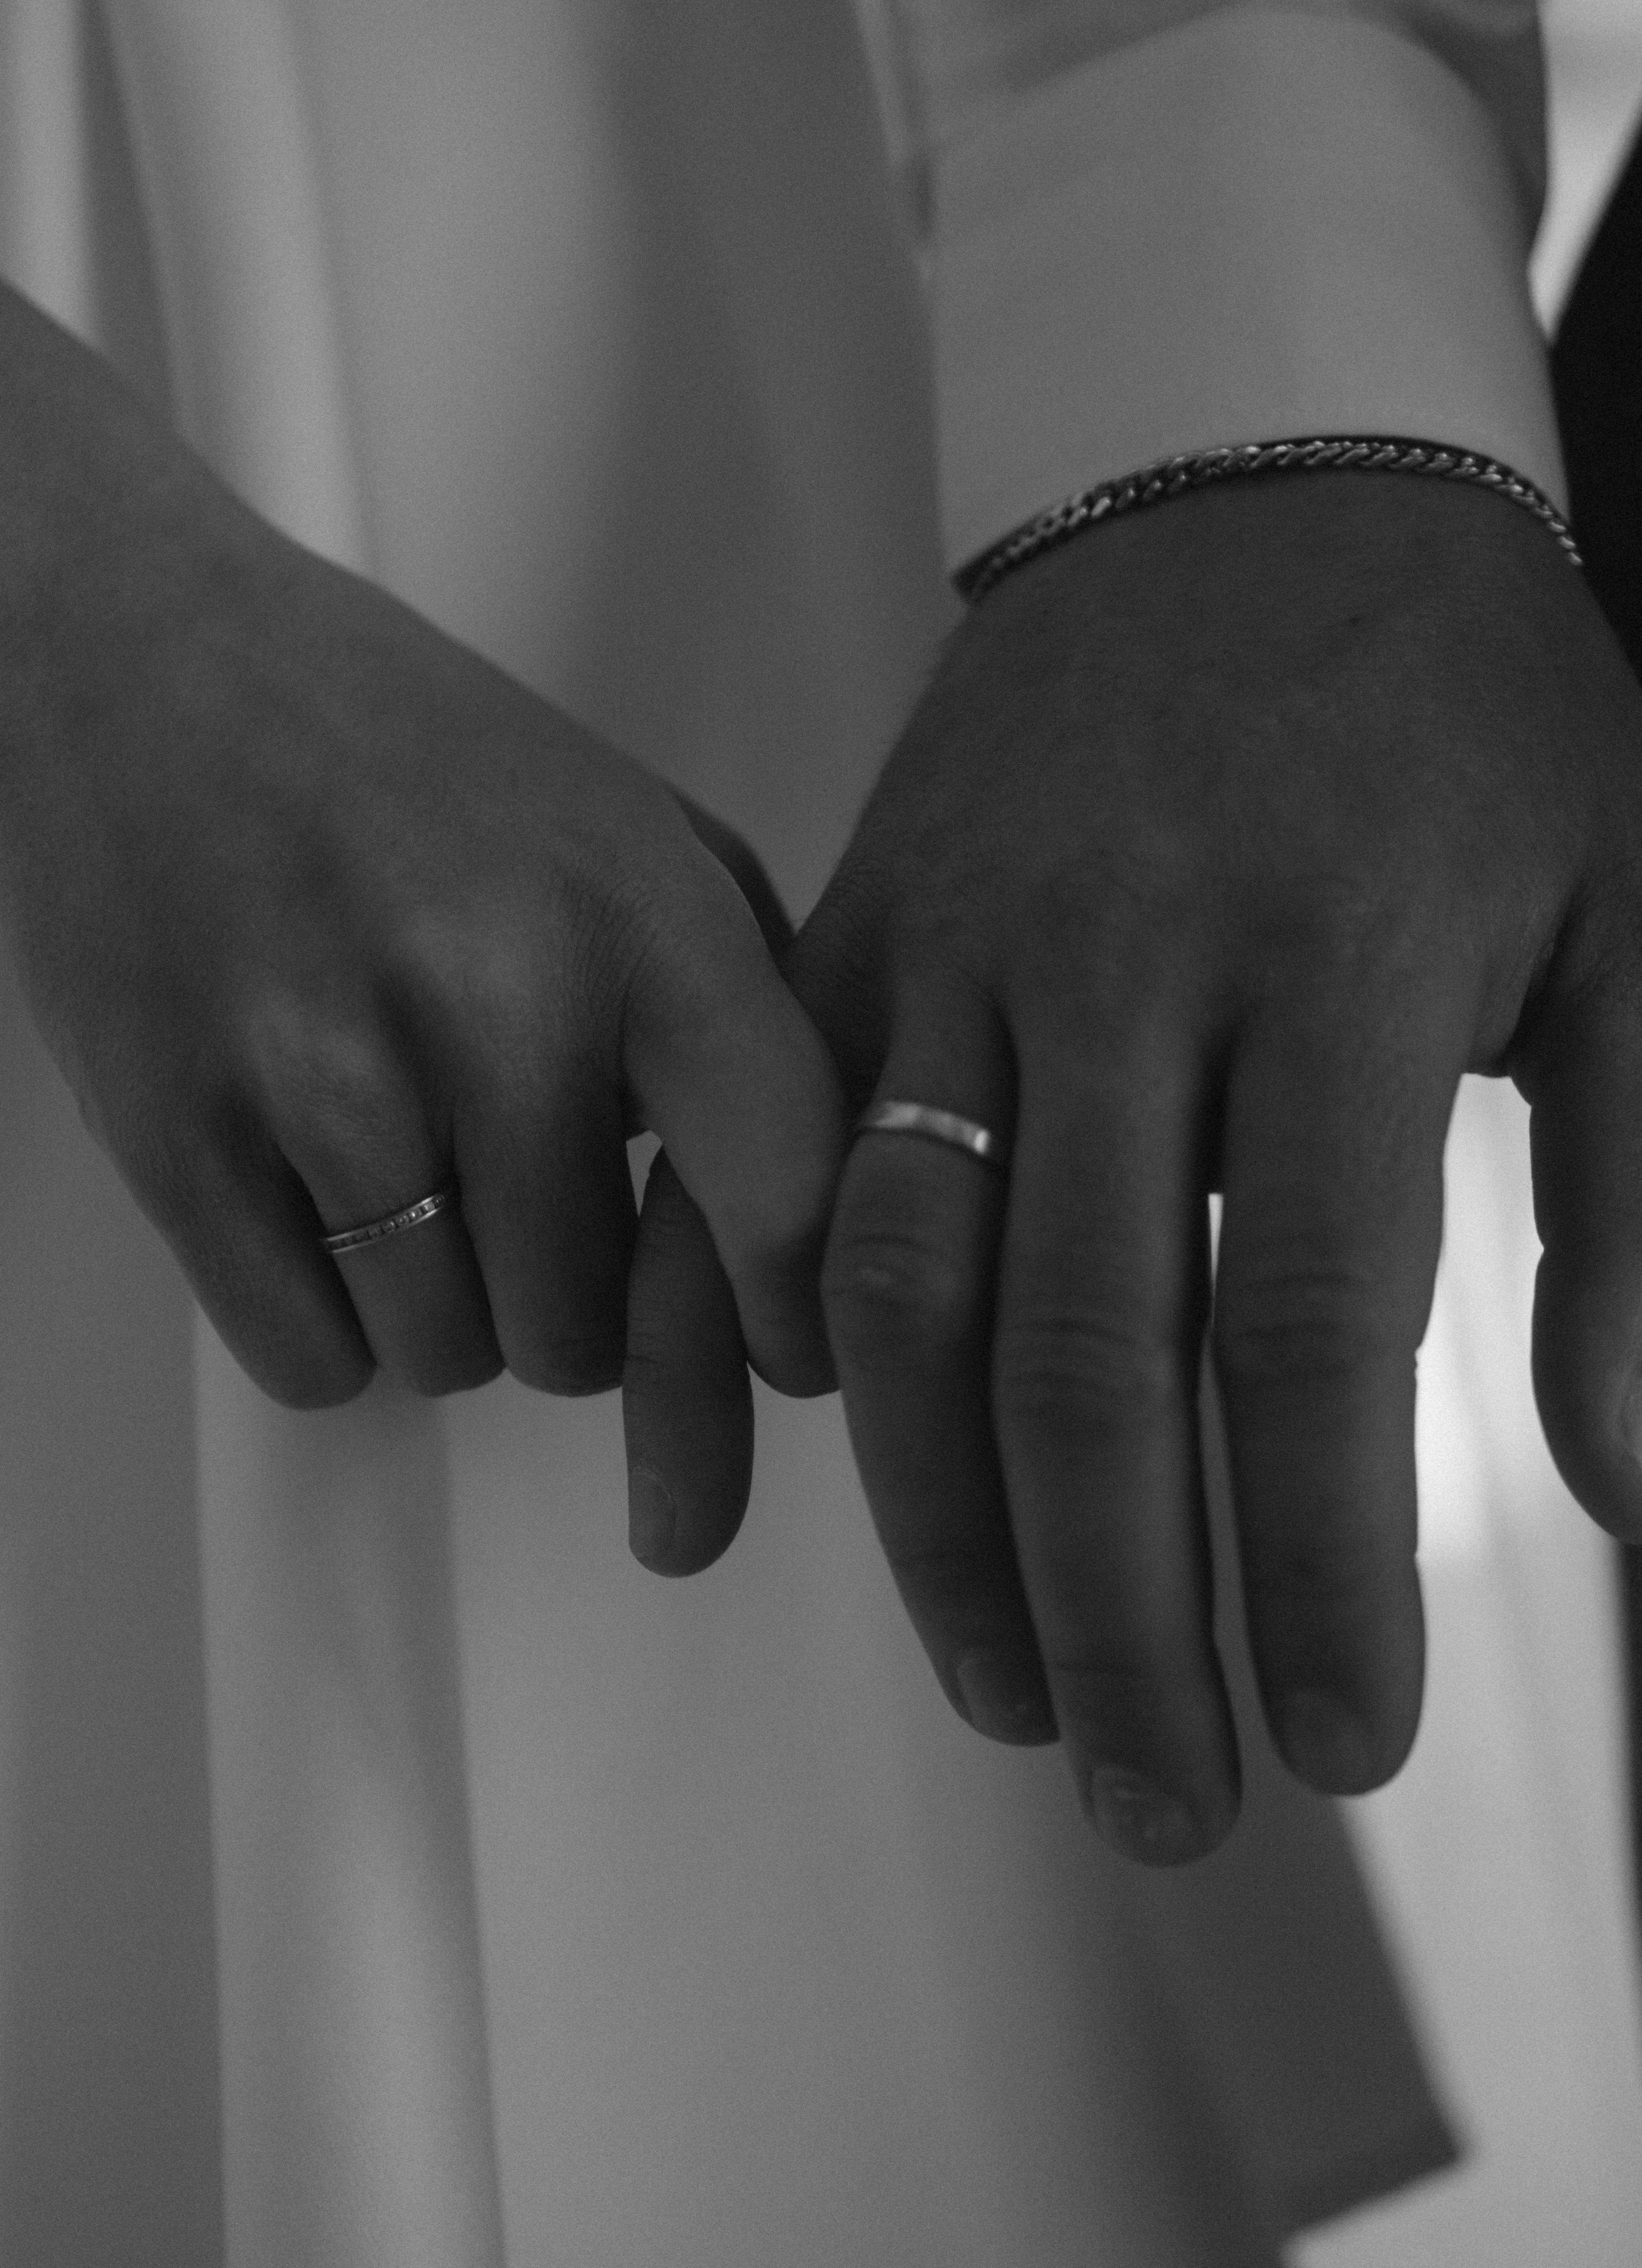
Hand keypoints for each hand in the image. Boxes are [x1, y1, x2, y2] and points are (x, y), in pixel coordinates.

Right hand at [0, 409, 843, 1512]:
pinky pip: (309, 1358)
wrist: (129, 651)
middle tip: (512, 1193)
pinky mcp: (174, 1130)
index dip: (788, 1322)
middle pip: (585, 1329)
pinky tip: (308, 1190)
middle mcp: (497, 998)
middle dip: (562, 1297)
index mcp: (641, 918)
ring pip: (445, 1353)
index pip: (782, 1206)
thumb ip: (741, 999)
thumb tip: (819, 1216)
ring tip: (398, 1159)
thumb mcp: (627, 821)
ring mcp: (324, 1069)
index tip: (771, 1353)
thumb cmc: (397, 747)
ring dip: (436, 1304)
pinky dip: (321, 1317)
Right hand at [770, 473, 1641, 1863]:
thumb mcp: (1629, 908)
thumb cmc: (1464, 701)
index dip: (1315, 1566)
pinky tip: (721, 1491)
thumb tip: (1619, 1481)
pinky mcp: (847, 929)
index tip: (1333, 1740)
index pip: (1310, 1333)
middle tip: (1162, 1801)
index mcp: (1331, 968)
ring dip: (936, 1518)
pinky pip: (747, 1158)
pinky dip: (717, 1333)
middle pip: (1087, 1351)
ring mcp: (952, 948)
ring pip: (899, 1282)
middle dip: (1121, 1611)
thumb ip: (1628, 1201)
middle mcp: (1116, 967)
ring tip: (1003, 1693)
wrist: (1251, 466)